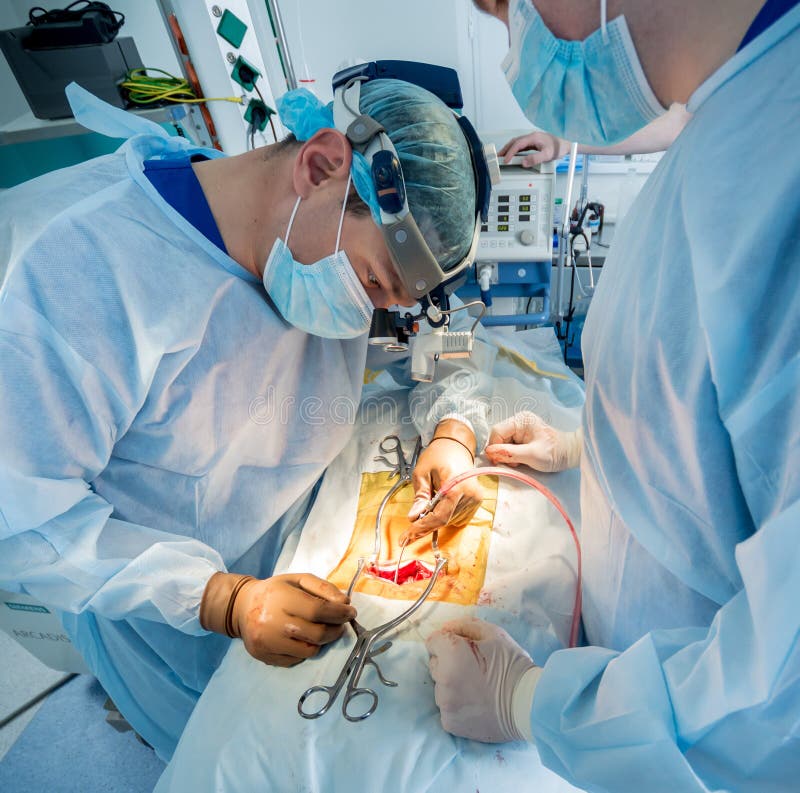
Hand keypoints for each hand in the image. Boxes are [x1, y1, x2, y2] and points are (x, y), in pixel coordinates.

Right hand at [201, 572, 355, 666]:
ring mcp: (267, 642)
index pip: (317, 610)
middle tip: (341, 624)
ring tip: (322, 630)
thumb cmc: (276, 591)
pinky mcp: (264, 657)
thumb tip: (345, 602)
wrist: (242, 607)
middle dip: (335, 630)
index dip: (339, 613)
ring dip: (322, 642)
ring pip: (309, 651)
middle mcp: (271, 622)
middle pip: (316, 634)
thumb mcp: (299, 580)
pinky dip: (306, 650)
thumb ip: (323, 588)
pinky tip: (303, 639)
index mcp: (280, 598)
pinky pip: (296, 660)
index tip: (351, 612)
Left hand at [401, 421, 483, 544]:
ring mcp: (475, 499)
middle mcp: (469, 494)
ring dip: (437, 518)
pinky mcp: (477, 501)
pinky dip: (446, 514)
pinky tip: (441, 502)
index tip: (406, 537)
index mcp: (455, 486)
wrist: (456, 446)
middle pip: (444, 521)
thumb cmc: (438, 455)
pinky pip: (458, 517)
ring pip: (451, 521)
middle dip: (426, 524)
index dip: (421, 529)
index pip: (439, 517)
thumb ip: (419, 497)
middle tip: (409, 529)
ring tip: (430, 501)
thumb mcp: (421, 473)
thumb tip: (414, 517)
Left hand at [426, 617, 535, 742]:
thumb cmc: (512, 665)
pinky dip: (457, 705)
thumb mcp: (493, 634)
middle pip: (435, 664)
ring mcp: (445, 703)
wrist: (528, 706)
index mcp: (452, 653)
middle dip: (448, 663)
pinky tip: (476, 703)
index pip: (433, 641)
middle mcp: (443, 679)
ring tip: (477, 688)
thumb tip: (446, 629)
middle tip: (473, 669)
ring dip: (452, 685)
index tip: (463, 649)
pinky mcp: (449, 723)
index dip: (448, 642)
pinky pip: (446, 707)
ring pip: (440, 687)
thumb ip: (464, 625)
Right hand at [485, 412, 581, 472]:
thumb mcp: (531, 455)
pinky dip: (512, 455)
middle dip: (502, 452)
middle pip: (498, 437)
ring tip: (520, 461)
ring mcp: (520, 429)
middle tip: (514, 462)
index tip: (501, 461)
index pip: (497, 431)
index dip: (495, 447)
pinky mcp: (522, 437)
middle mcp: (518, 421)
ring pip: (502, 443)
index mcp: (520, 420)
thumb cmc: (554, 453)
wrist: (570, 454)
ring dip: (507, 455)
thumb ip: (509, 453)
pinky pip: (508, 445)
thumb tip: (489, 452)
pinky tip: (521, 459)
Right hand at [498, 131, 569, 166]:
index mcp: (533, 137)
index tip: (506, 160)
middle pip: (514, 142)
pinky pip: (520, 146)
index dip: (510, 152)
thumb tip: (524, 162)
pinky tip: (512, 156)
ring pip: (516, 143)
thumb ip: (536, 158)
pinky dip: (514, 151)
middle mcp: (531, 137)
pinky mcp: (532, 144)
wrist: (565, 146)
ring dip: (508, 150)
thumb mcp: (548, 154)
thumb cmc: (558, 148)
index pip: (518, 144)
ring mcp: (531, 140)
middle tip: (498, 158)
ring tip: (502, 157)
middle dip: (505, 149)